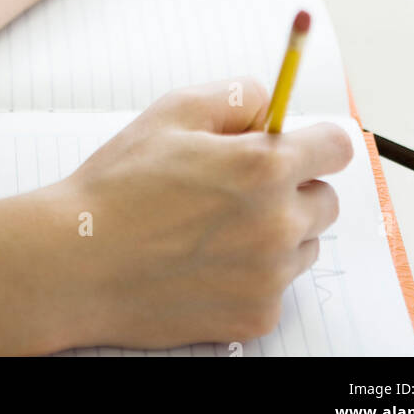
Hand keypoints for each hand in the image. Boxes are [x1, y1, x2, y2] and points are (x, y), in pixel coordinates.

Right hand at [51, 80, 352, 350]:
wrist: (77, 263)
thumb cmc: (119, 186)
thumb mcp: (172, 112)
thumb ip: (236, 96)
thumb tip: (272, 105)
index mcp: (263, 166)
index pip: (337, 147)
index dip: (314, 142)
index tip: (298, 146)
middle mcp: (277, 223)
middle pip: (326, 200)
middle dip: (294, 188)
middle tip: (241, 188)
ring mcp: (269, 276)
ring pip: (304, 245)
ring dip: (278, 233)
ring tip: (214, 227)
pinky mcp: (255, 317)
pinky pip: (277, 287)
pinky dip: (252, 275)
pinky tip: (204, 262)